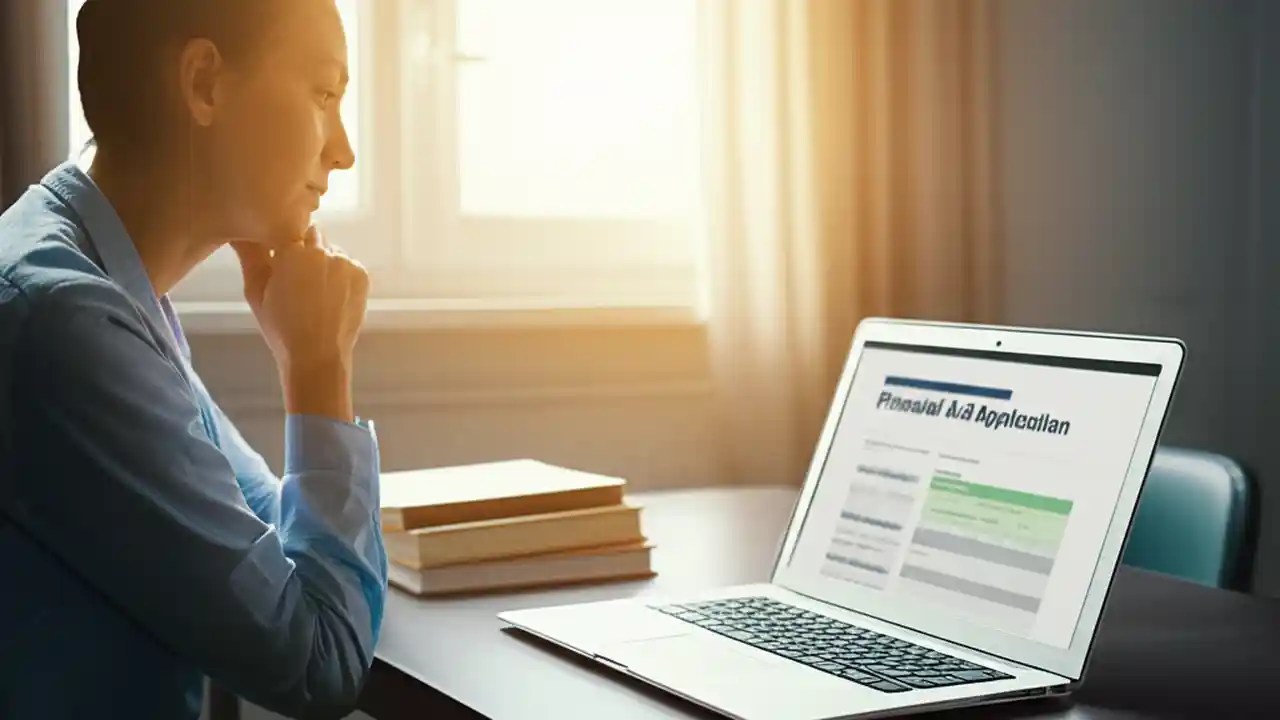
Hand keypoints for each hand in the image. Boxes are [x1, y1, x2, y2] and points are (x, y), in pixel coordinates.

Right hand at [231, 227, 368, 421]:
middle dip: (305, 250)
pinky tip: (331, 297)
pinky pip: (348, 264)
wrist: (317, 356)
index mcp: (291, 251)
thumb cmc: (280, 327)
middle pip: (312, 235)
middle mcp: (321, 250)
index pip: (287, 227)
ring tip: (315, 292)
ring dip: (324, 261)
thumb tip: (238, 232)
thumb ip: (249, 255)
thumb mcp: (256, 292)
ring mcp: (345, 262)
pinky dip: (341, 274)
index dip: (284, 243)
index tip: (281, 258)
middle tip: (298, 278)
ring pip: (331, 250)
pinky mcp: (361, 274)